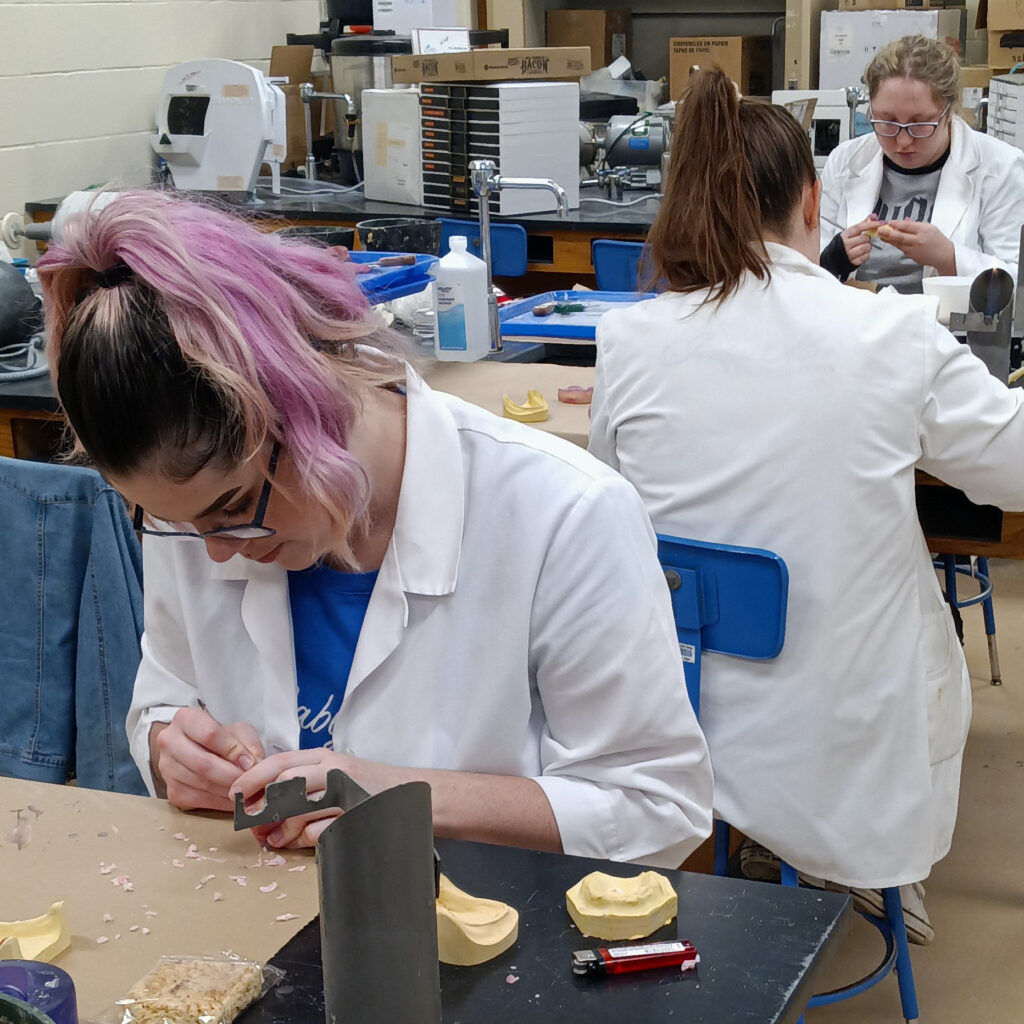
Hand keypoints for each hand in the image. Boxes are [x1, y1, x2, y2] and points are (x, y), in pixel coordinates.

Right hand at [150, 708, 264, 811]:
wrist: (196, 750)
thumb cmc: (219, 739)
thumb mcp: (237, 731)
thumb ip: (248, 743)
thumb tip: (251, 764)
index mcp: (185, 719)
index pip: (210, 734)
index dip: (233, 750)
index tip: (250, 761)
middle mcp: (169, 742)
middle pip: (203, 763)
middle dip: (231, 775)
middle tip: (250, 782)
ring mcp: (167, 768)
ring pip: (201, 784)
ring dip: (227, 791)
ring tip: (246, 791)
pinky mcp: (172, 791)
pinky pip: (197, 800)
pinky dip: (219, 802)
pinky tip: (233, 800)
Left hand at [233, 749, 406, 848]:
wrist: (412, 795)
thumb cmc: (367, 787)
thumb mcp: (334, 775)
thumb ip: (302, 783)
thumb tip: (260, 805)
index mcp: (324, 757)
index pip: (280, 762)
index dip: (251, 778)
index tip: (233, 795)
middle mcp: (333, 770)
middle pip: (285, 783)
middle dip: (261, 806)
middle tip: (250, 824)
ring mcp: (346, 793)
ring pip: (299, 807)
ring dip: (280, 827)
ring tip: (273, 839)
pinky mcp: (355, 816)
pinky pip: (320, 829)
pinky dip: (303, 840)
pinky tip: (297, 843)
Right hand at [840, 214, 881, 267]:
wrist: (835, 257)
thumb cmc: (845, 243)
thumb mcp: (852, 232)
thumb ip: (864, 223)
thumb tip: (873, 216)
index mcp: (846, 234)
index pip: (860, 227)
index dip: (871, 224)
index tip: (881, 223)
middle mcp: (846, 244)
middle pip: (864, 238)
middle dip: (867, 239)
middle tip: (864, 240)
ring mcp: (848, 253)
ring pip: (866, 247)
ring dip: (868, 246)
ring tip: (863, 246)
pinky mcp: (852, 262)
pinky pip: (865, 257)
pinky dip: (866, 255)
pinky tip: (861, 253)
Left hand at [876, 220, 956, 274]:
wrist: (943, 255)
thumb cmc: (938, 240)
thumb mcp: (929, 227)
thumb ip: (916, 224)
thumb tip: (905, 220)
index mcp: (923, 231)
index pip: (907, 226)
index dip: (896, 224)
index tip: (889, 222)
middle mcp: (917, 240)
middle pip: (900, 236)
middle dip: (887, 232)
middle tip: (879, 229)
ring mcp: (913, 249)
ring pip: (898, 243)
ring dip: (888, 239)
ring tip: (881, 234)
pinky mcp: (911, 256)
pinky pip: (901, 248)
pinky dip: (896, 244)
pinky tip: (891, 240)